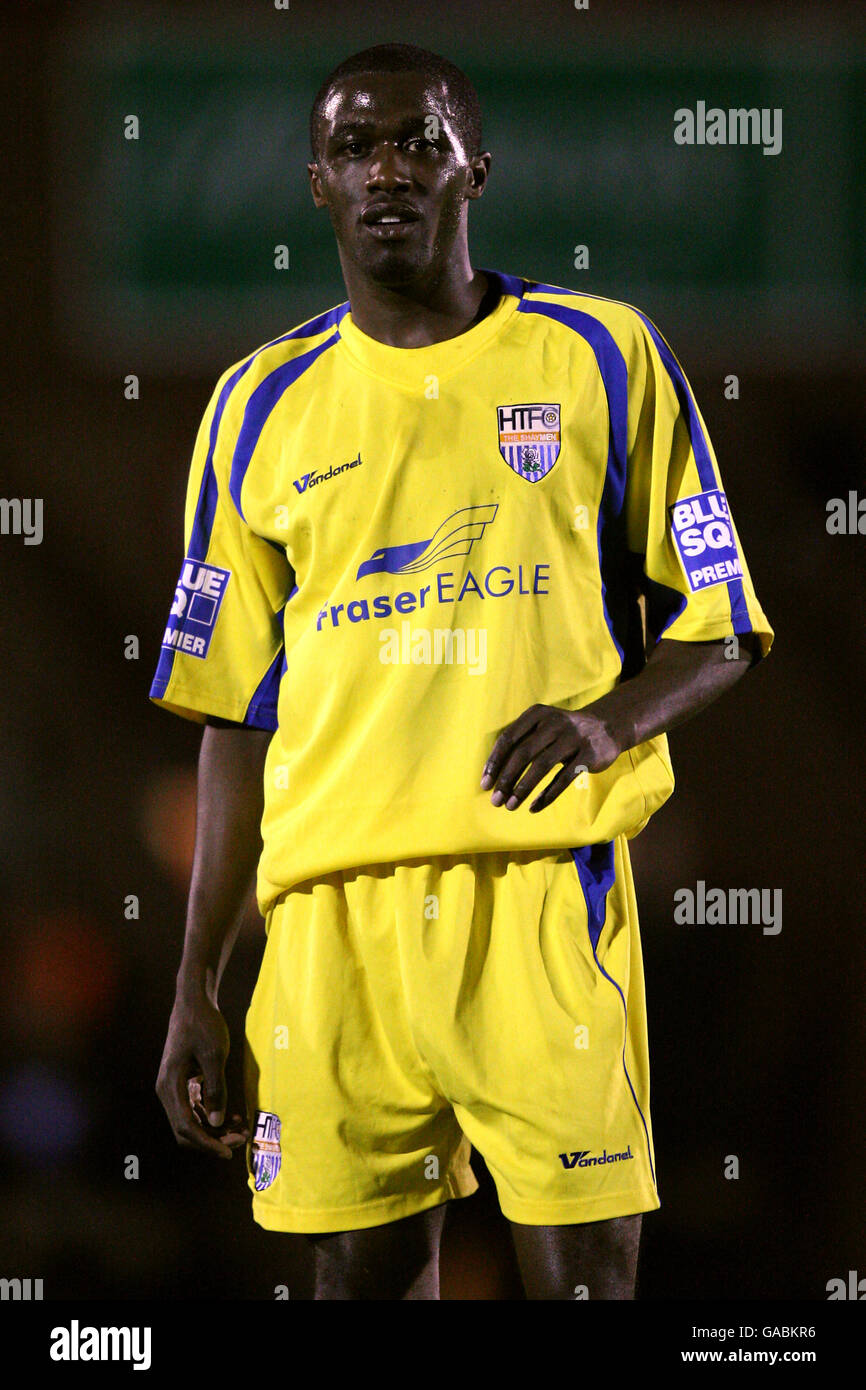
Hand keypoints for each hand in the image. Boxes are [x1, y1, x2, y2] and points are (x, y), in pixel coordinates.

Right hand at [155, 991, 248, 1158]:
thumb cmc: (203, 1024)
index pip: (185, 1126)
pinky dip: (212, 1115)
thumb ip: (215, 1088)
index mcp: (169, 1085)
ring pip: (192, 1120)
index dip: (207, 1143)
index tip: (228, 1152)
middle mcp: (167, 1090)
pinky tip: (234, 1116)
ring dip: (215, 1129)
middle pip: (186, 1129)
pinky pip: (196, 1108)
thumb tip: (216, 1121)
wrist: (194, 1001)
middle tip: (241, 1139)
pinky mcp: (183, 1082)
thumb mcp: (214, 1054)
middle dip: (213, 1139)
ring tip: (242, 1129)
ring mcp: (174, 1087)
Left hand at [480, 703, 620, 812]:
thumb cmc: (563, 733)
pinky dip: (547, 795)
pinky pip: (564, 778)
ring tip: (511, 806)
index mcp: (537, 714)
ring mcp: (573, 738)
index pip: (508, 738)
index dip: (495, 762)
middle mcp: (554, 722)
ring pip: (542, 766)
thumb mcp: (542, 727)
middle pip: (523, 753)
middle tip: (495, 800)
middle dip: (506, 779)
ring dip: (523, 789)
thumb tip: (494, 775)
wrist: (606, 728)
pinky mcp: (588, 755)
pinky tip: (534, 807)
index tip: (485, 784)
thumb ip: (521, 742)